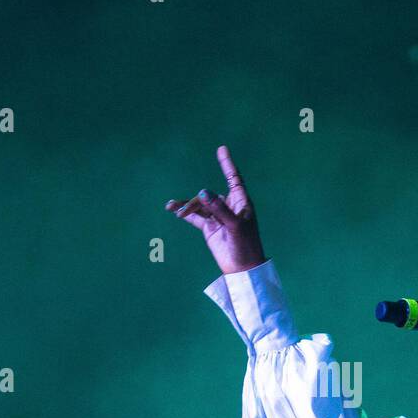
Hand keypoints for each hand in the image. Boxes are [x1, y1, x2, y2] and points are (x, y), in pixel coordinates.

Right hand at [165, 145, 267, 274]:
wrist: (242, 269)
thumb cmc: (245, 246)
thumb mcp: (234, 226)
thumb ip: (219, 209)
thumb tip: (203, 191)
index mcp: (241, 202)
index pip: (233, 178)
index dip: (227, 164)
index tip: (221, 149)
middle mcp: (229, 206)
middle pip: (209, 195)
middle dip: (197, 201)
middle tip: (185, 210)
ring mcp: (218, 216)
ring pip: (200, 205)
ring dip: (187, 206)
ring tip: (173, 207)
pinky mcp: (209, 227)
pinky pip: (195, 216)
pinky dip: (186, 213)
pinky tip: (174, 210)